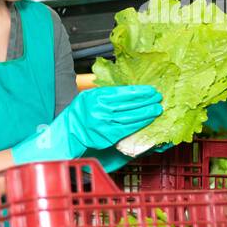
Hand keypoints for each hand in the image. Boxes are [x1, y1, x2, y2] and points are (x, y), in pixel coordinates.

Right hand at [12, 85, 161, 163]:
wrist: (67, 133)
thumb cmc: (78, 114)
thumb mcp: (87, 97)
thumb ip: (105, 93)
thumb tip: (128, 91)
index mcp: (95, 97)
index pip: (122, 93)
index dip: (139, 91)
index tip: (151, 90)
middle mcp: (99, 110)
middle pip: (129, 104)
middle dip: (146, 101)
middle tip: (158, 99)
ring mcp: (104, 124)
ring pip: (130, 117)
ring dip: (146, 113)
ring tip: (156, 110)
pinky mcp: (107, 136)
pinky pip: (127, 129)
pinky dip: (139, 124)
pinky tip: (147, 121)